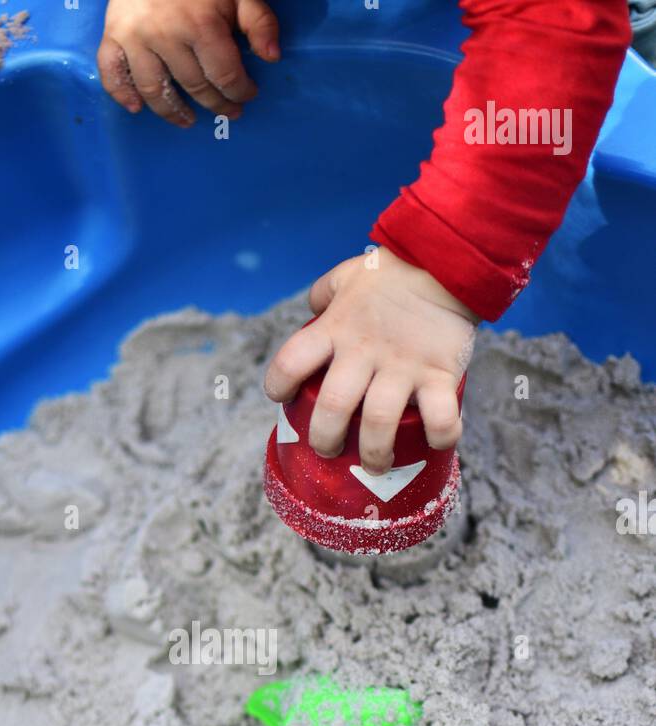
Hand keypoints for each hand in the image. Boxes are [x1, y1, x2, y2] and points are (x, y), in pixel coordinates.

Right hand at [97, 0, 279, 126]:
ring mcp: (136, 37)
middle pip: (194, 86)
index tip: (247, 94)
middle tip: (227, 110)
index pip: (224, 75)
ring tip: (187, 120)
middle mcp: (166, 36)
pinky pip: (112, 72)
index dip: (240, 91)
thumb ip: (258, 21)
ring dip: (172, 111)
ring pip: (155, 89)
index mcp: (200, 24)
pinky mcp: (113, 34)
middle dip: (215, 103)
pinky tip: (135, 108)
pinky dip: (121, 93)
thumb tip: (272, 57)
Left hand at [265, 247, 478, 474]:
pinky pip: (440, 416)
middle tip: (329, 450)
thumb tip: (312, 307)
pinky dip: (440, 437)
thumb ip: (326, 292)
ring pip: (379, 422)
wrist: (448, 259)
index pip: (291, 361)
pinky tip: (436, 445)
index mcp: (336, 328)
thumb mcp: (350, 275)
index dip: (279, 383)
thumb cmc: (395, 272)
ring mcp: (403, 365)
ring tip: (376, 465)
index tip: (282, 397)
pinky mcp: (440, 372)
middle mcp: (364, 351)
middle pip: (333, 407)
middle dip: (325, 439)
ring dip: (374, 453)